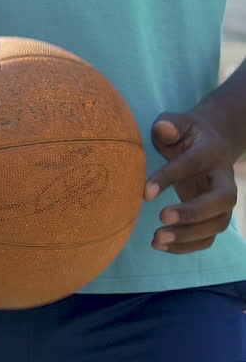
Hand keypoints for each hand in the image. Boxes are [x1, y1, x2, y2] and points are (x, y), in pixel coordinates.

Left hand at [145, 111, 238, 253]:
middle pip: (222, 200)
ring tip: (156, 239)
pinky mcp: (213, 216)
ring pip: (216, 223)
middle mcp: (224, 178)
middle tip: (162, 218)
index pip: (193, 164)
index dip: (170, 177)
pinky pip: (207, 237)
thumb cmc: (185, 133)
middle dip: (193, 212)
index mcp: (212, 151)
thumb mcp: (177, 122)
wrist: (210, 144)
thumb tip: (163, 129)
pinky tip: (161, 246)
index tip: (145, 193)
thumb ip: (169, 124)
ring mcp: (222, 201)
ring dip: (188, 235)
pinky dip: (187, 246)